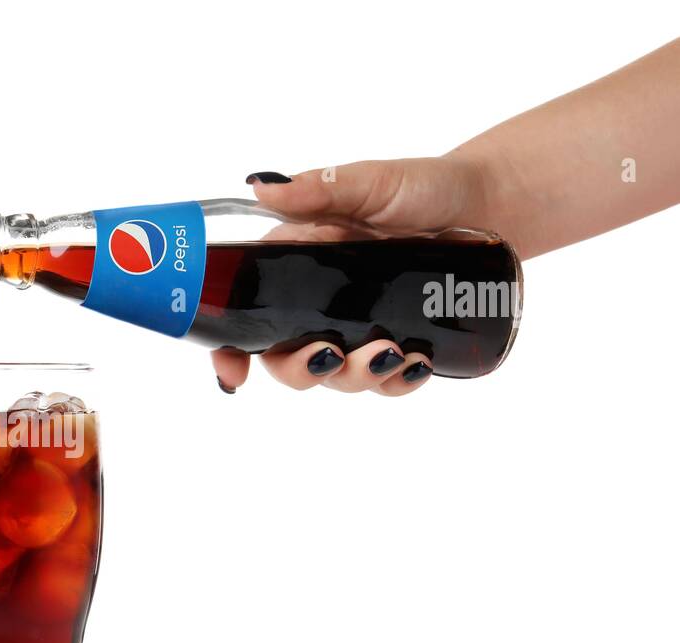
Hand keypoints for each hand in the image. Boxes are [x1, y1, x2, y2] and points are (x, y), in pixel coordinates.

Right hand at [213, 156, 487, 396]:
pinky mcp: (401, 341)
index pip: (246, 314)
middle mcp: (321, 303)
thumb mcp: (369, 183)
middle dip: (301, 370)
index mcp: (297, 265)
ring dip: (357, 376)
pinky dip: (399, 382)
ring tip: (391, 351)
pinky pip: (389, 381)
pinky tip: (416, 365)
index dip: (230, 349)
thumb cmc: (424, 187)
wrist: (490, 203)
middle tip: (332, 355)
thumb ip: (316, 189)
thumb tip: (262, 186)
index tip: (236, 373)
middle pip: (285, 360)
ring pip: (337, 376)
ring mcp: (361, 327)